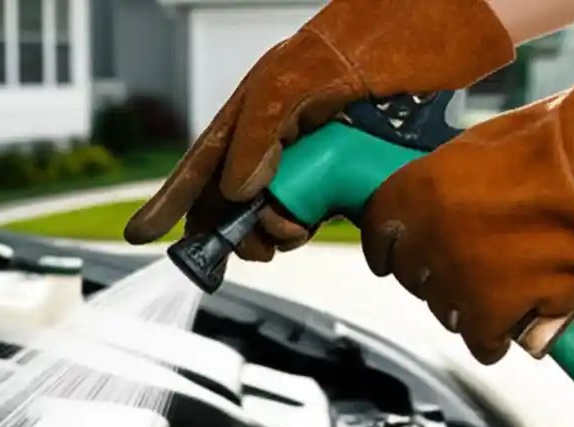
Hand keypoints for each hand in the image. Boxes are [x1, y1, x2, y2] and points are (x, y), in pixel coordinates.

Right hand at [124, 0, 515, 260]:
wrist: (434, 29)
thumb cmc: (358, 42)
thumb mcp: (294, 82)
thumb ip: (259, 136)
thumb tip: (238, 193)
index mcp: (253, 115)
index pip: (201, 166)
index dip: (171, 202)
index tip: (140, 236)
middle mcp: (277, 141)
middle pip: (234, 203)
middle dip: (233, 234)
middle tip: (254, 250)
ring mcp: (312, 159)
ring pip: (276, 214)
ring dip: (278, 234)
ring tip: (292, 233)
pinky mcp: (349, 174)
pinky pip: (321, 213)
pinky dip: (314, 226)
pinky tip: (319, 224)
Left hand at [359, 101, 573, 363]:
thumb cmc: (555, 146)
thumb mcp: (480, 147)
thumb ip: (452, 180)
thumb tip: (452, 194)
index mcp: (413, 192)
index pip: (377, 231)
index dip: (390, 245)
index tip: (396, 251)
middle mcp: (424, 241)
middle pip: (412, 276)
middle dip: (435, 272)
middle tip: (470, 261)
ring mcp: (456, 281)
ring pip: (445, 310)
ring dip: (466, 303)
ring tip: (500, 287)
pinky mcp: (493, 313)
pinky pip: (482, 340)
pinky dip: (495, 338)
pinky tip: (511, 326)